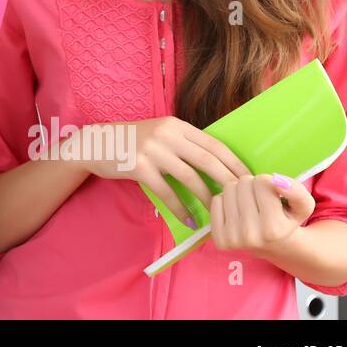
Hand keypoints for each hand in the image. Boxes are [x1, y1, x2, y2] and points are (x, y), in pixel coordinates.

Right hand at [80, 116, 249, 225]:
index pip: (214, 144)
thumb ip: (184, 143)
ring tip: (218, 214)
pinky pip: (167, 192)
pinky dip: (181, 209)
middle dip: (228, 181)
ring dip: (207, 198)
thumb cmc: (134, 142)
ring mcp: (152, 150)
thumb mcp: (160, 134)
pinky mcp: (139, 167)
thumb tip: (217, 164)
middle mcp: (167, 134)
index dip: (234, 162)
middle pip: (207, 160)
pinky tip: (190, 221)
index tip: (248, 178)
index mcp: (176, 125)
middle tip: (242, 199)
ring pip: (190, 177)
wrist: (98, 144)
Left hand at [211, 173, 314, 257]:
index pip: (262, 181)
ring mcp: (233, 239)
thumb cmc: (287, 219)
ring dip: (239, 191)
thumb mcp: (303, 205)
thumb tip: (277, 181)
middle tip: (260, 200)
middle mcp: (252, 236)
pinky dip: (226, 201)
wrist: (273, 245)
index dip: (269, 182)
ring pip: (228, 188)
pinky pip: (216, 200)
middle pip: (243, 183)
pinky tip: (238, 213)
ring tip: (250, 205)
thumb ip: (297, 191)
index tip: (273, 195)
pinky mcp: (220, 239)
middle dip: (253, 186)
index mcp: (274, 228)